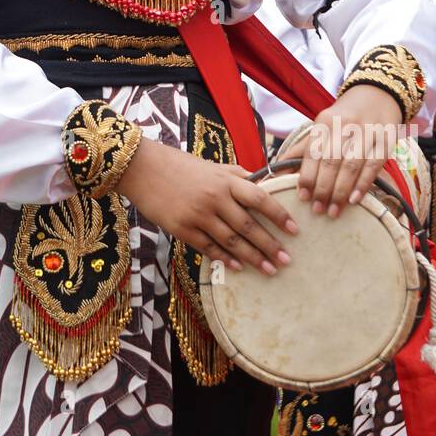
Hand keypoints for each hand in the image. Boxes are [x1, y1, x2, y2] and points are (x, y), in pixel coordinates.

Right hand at [119, 135, 296, 274]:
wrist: (141, 169)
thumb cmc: (178, 165)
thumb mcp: (210, 165)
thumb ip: (236, 175)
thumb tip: (260, 183)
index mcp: (224, 180)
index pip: (260, 198)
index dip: (278, 215)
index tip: (294, 230)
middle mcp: (214, 198)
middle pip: (249, 226)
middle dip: (270, 245)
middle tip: (287, 260)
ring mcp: (198, 215)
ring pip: (232, 241)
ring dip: (253, 257)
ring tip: (270, 270)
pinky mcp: (182, 229)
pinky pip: (209, 247)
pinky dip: (225, 258)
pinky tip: (238, 267)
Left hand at [282, 85, 401, 217]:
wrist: (377, 96)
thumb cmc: (344, 118)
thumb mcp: (321, 126)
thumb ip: (301, 149)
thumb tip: (275, 170)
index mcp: (325, 121)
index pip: (313, 152)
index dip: (307, 176)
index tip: (302, 197)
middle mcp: (345, 125)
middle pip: (331, 161)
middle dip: (323, 189)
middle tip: (317, 210)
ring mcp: (367, 131)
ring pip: (351, 165)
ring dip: (341, 191)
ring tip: (333, 211)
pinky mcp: (386, 139)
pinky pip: (373, 165)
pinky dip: (363, 184)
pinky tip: (355, 200)